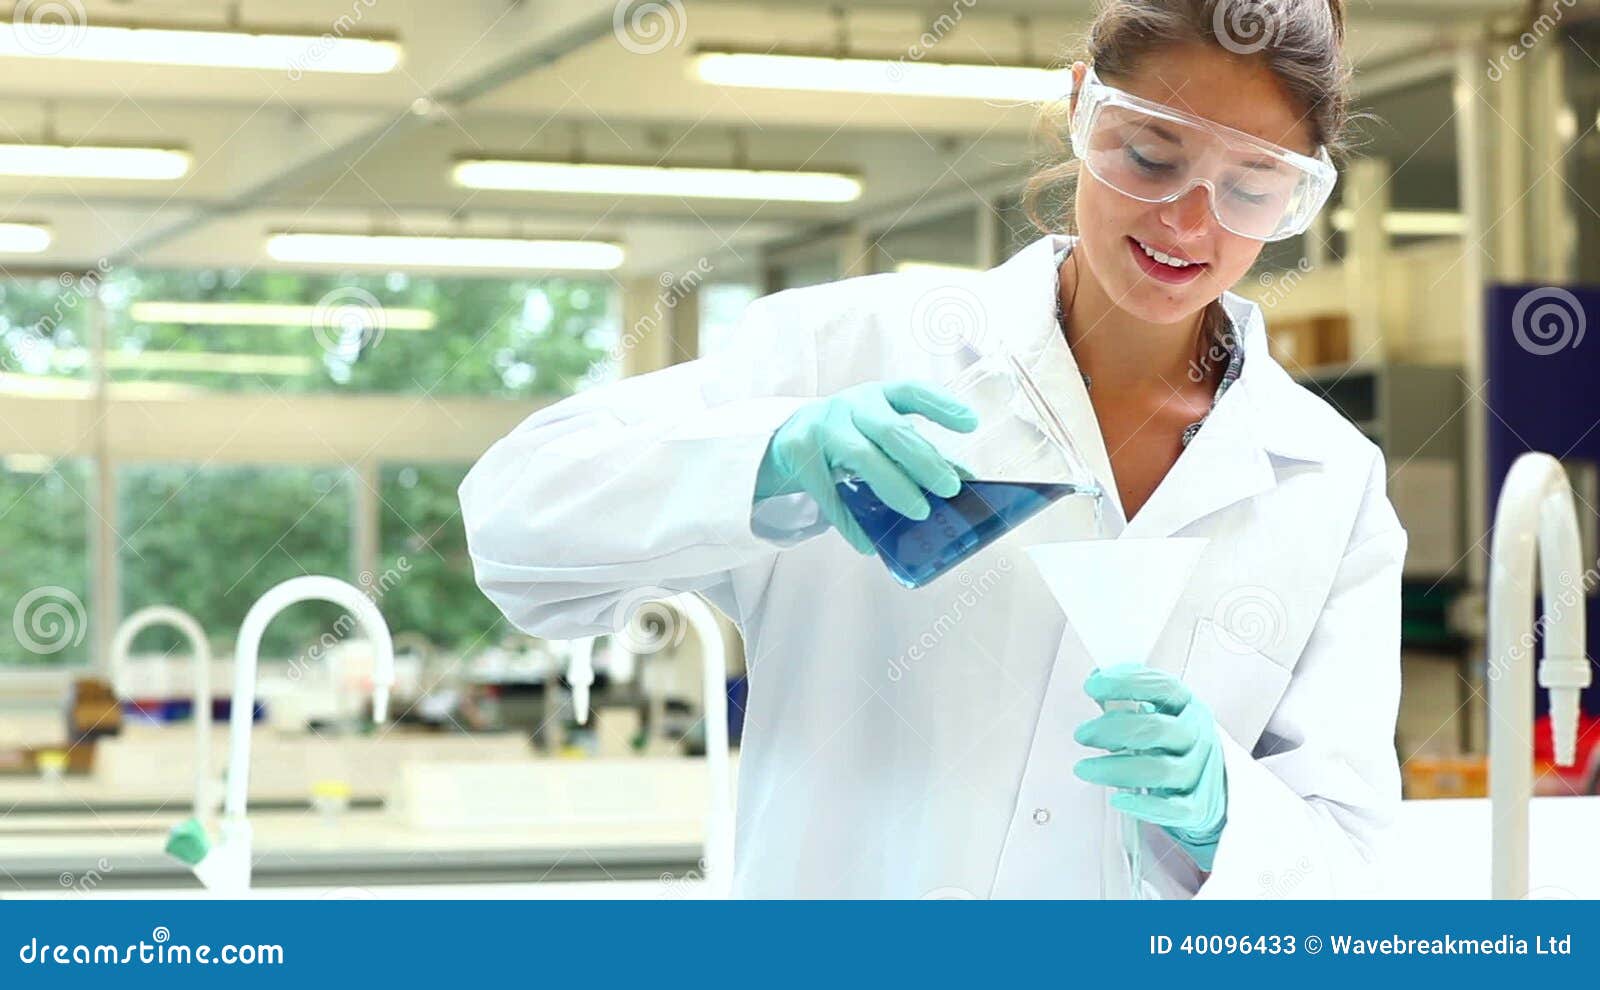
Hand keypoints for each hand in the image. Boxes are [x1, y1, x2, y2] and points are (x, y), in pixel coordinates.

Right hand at [754, 380, 977, 553]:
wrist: (785, 437)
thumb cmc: (848, 436)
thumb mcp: (879, 433)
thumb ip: (916, 452)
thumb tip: (964, 480)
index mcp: (878, 396)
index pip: (913, 392)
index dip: (942, 406)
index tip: (971, 423)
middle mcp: (852, 405)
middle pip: (893, 431)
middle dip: (925, 461)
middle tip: (950, 489)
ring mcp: (823, 427)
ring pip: (864, 457)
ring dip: (896, 487)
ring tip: (920, 512)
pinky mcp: (799, 453)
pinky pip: (829, 493)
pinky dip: (850, 522)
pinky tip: (867, 542)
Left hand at [1072, 663, 1227, 868]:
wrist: (1214, 785)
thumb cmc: (1174, 742)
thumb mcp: (1157, 712)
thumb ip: (1126, 697)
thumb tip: (1096, 679)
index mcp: (1187, 705)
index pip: (1160, 686)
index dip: (1125, 683)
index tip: (1092, 686)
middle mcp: (1198, 734)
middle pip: (1156, 729)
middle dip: (1112, 730)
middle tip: (1082, 734)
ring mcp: (1202, 770)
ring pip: (1160, 770)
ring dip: (1116, 769)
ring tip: (1084, 768)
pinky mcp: (1200, 806)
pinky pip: (1173, 808)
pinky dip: (1144, 805)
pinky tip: (1118, 799)